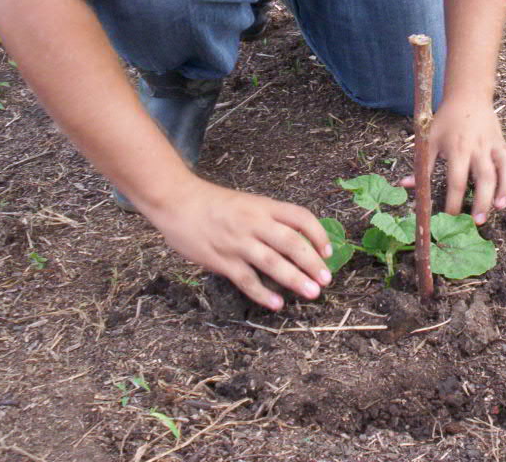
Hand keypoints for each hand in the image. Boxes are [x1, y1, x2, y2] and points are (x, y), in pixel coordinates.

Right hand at [142, 178, 332, 311]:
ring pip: (272, 263)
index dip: (318, 234)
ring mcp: (238, 242)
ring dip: (294, 279)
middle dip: (312, 263)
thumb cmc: (213, 203)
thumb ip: (269, 219)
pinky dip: (262, 294)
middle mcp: (254, 223)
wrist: (177, 201)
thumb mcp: (247, 203)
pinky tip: (276, 304)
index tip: (328, 252)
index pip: (300, 217)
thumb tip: (296, 240)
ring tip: (311, 293)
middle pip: (291, 243)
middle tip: (325, 280)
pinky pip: (246, 279)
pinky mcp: (221, 259)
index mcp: (263, 206)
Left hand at [401, 96, 505, 224]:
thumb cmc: (445, 121)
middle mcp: (478, 147)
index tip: (451, 216)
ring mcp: (494, 144)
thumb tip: (405, 185)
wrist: (466, 97)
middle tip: (478, 221)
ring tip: (500, 206)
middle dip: (483, 200)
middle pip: (485, 177)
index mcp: (457, 149)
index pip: (457, 180)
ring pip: (505, 166)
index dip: (454, 201)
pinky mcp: (505, 142)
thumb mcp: (429, 141)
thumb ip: (421, 165)